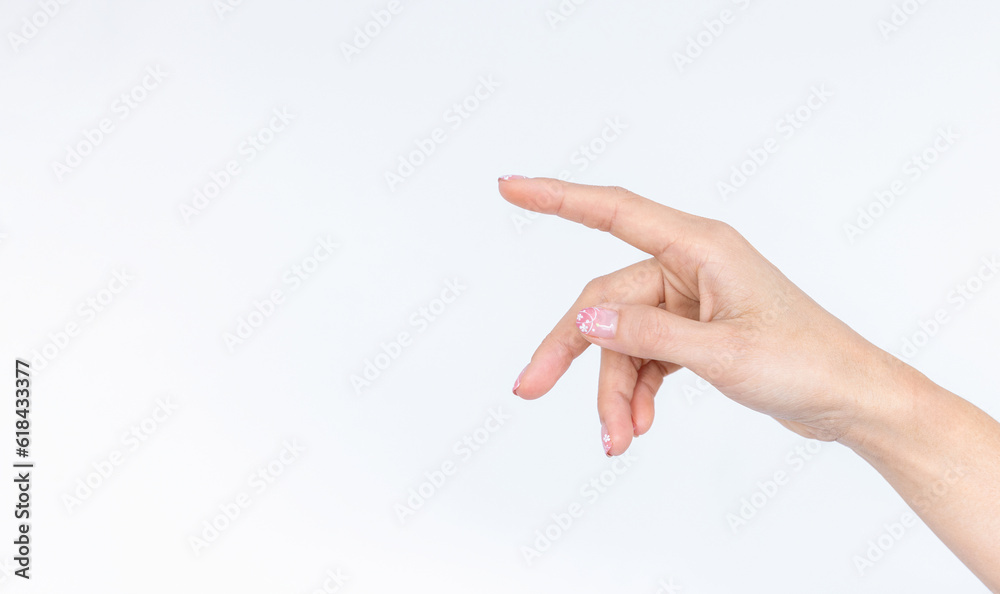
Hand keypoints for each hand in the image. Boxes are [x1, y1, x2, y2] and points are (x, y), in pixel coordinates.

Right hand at [500, 177, 900, 455]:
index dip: (557, 198)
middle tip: (530, 389)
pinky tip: (638, 425)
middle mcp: (689, 267)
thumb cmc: (804, 362)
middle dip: (572, 352)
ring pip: (622, 339)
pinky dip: (636, 391)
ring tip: (618, 439)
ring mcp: (689, 301)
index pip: (614, 212)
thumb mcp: (721, 353)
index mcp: (701, 248)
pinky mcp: (693, 332)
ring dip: (613, 390)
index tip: (510, 187)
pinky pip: (644, 357)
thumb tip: (585, 322)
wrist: (849, 399)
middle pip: (605, 303)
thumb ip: (648, 336)